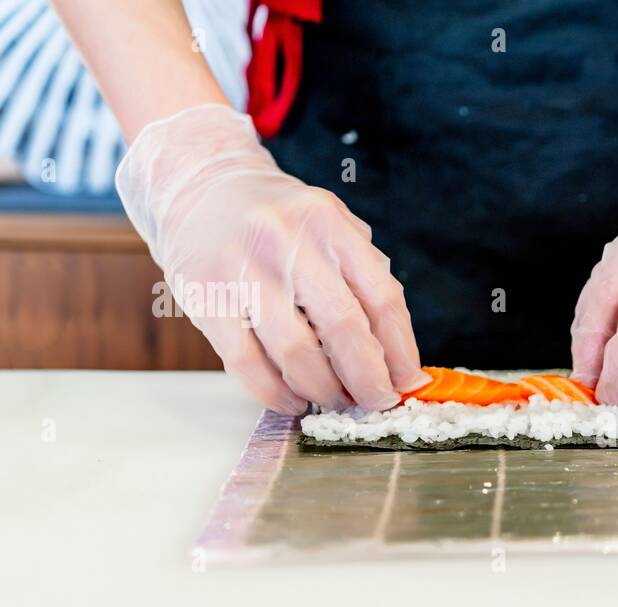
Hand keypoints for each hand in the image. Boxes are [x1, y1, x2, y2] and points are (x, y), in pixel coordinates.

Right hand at [116, 104, 428, 413]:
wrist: (200, 184)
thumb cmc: (277, 219)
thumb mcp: (329, 224)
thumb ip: (364, 274)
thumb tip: (399, 353)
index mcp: (328, 224)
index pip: (382, 298)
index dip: (401, 350)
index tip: (408, 382)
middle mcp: (287, 242)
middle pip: (344, 328)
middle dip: (368, 379)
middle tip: (375, 401)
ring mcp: (242, 270)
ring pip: (296, 353)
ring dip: (323, 390)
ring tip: (333, 400)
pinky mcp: (205, 299)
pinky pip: (248, 364)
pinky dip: (276, 394)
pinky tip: (292, 400)